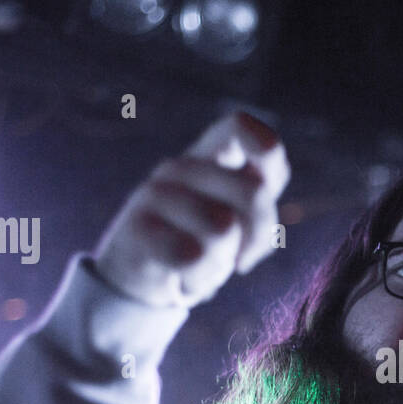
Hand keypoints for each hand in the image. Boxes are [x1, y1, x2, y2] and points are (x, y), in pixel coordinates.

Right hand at [92, 111, 290, 308]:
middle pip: (252, 191)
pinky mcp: (135, 228)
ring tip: (203, 261)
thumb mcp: (238, 221)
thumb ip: (257, 203)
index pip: (238, 127)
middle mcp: (179, 168)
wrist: (139, 276)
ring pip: (223, 228)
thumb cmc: (200, 244)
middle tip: (241, 253)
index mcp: (208, 156)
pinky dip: (198, 275)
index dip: (263, 148)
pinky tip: (184, 274)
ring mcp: (153, 194)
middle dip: (261, 233)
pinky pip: (192, 255)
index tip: (267, 186)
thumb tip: (252, 196)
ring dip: (223, 259)